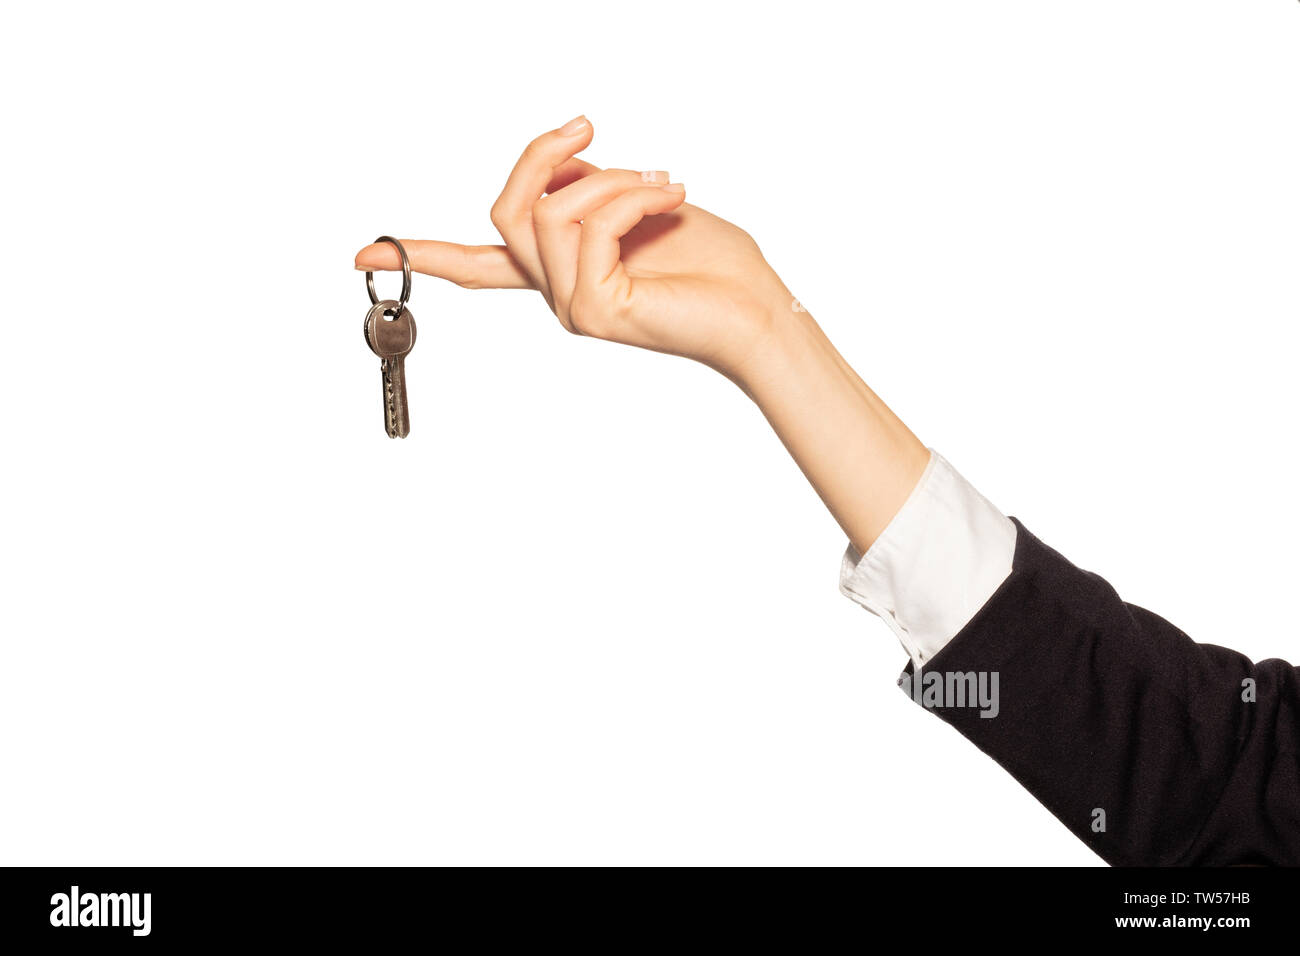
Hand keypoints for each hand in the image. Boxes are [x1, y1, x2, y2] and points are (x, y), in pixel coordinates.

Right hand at [354, 116, 797, 383]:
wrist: (760, 307)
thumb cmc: (711, 261)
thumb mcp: (636, 202)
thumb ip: (587, 189)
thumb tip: (560, 164)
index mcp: (561, 272)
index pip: (477, 263)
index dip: (418, 252)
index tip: (359, 249)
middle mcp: (556, 295)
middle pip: (506, 207)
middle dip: (545, 154)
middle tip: (593, 129)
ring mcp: (571, 308)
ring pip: (548, 212)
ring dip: (612, 178)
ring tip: (666, 185)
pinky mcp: (594, 311)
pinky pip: (586, 224)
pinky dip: (631, 196)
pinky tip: (671, 199)